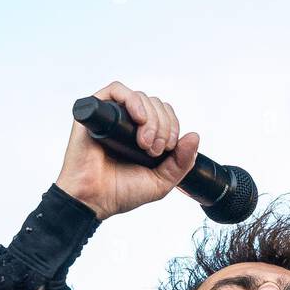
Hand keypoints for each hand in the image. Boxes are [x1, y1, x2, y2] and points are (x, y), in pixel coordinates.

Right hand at [55, 81, 199, 220]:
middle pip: (155, 104)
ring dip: (151, 119)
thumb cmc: (121, 192)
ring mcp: (113, 116)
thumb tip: (195, 136)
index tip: (167, 150)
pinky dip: (133, 101)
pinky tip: (139, 119)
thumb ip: (181, 162)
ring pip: (141, 97)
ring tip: (145, 144)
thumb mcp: (161, 182)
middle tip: (154, 150)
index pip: (165, 114)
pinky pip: (117, 89)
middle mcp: (128, 123)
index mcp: (143, 135)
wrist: (94, 199)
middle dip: (163, 126)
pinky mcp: (96, 111)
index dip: (173, 127)